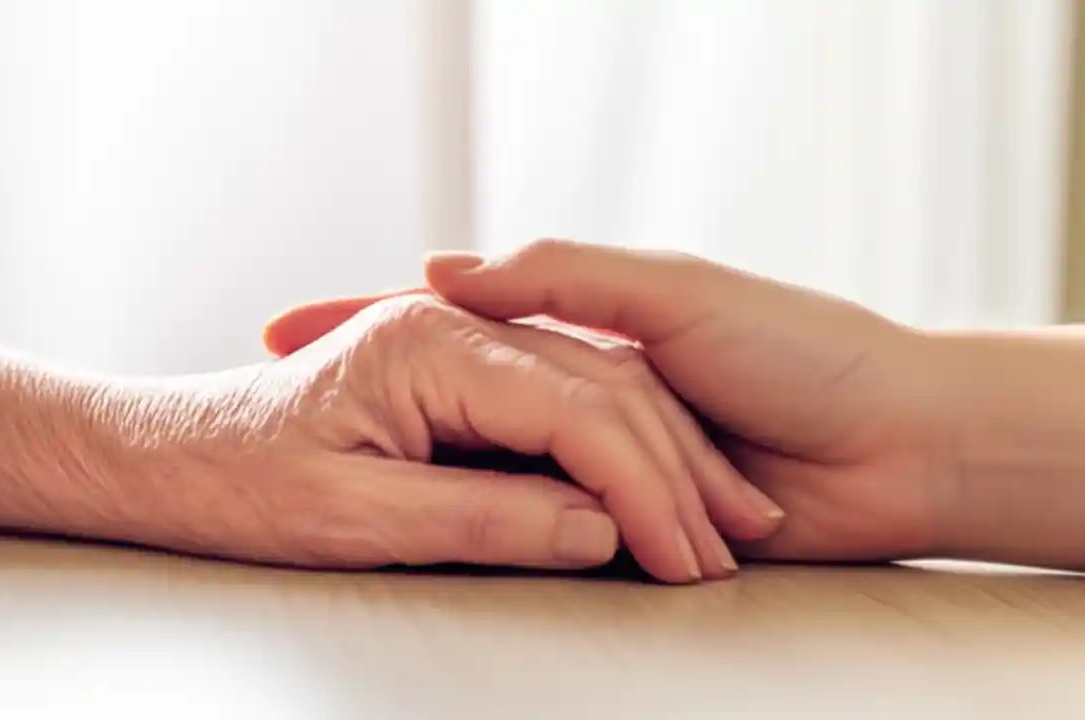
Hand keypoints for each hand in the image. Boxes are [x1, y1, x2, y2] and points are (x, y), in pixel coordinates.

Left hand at [113, 294, 781, 581]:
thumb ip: (481, 517)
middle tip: (712, 556)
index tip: (679, 553)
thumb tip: (594, 528)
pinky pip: (566, 402)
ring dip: (658, 462)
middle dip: (666, 476)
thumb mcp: (354, 517)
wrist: (167, 460)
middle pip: (600, 391)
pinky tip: (647, 495)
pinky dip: (617, 453)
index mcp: (424, 342)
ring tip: (706, 535)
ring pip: (598, 390)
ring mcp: (458, 343)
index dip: (638, 485)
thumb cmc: (238, 484)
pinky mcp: (461, 375)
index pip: (572, 406)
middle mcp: (450, 326)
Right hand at [264, 240, 954, 562]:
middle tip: (292, 429)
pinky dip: (514, 525)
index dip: (365, 314)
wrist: (899, 439)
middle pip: (460, 394)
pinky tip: (451, 532)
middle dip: (375, 409)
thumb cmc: (795, 348)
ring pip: (505, 462)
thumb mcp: (669, 291)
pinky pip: (562, 519)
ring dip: (436, 474)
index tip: (283, 332)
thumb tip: (448, 269)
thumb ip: (562, 276)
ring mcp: (604, 446)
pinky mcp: (636, 509)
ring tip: (340, 491)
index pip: (449, 313)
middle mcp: (580, 377)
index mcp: (579, 318)